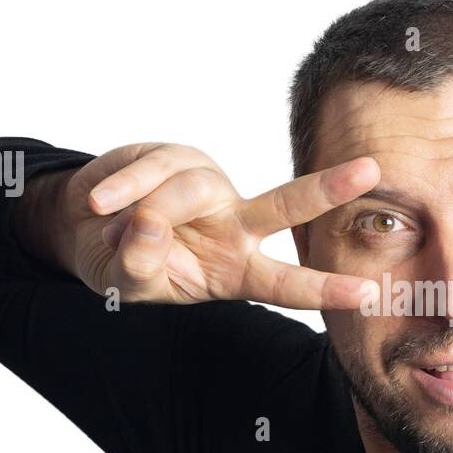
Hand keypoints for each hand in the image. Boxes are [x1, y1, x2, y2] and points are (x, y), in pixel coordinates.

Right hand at [53, 142, 380, 306]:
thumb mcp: (127, 282)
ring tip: (110, 227)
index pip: (286, 284)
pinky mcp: (180, 157)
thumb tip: (152, 224)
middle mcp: (234, 225)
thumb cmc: (119, 261)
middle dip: (327, 189)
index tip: (369, 295)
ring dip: (143, 215)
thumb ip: (140, 264)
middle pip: (285, 206)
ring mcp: (211, 187)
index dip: (325, 289)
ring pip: (190, 192)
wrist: (81, 223)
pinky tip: (101, 204)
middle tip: (371, 171)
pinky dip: (121, 191)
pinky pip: (153, 171)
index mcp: (235, 271)